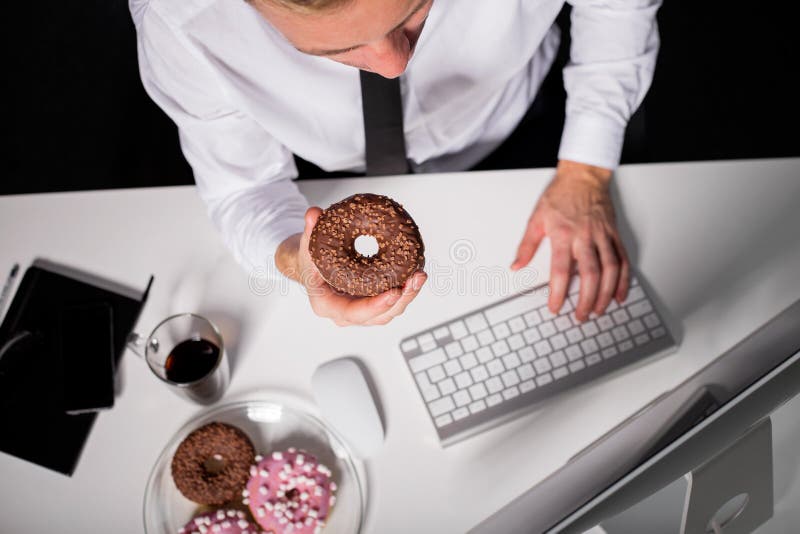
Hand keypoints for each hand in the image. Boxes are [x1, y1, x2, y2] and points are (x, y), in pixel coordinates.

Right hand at [275, 207, 426, 325]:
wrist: (313, 266)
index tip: (393, 293)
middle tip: (415, 280)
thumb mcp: (307, 245)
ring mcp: (360, 311)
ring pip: (389, 311)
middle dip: (400, 299)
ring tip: (420, 276)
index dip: (375, 306)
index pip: (353, 313)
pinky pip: (392, 302)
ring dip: (408, 295)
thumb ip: (310, 231)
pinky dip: (406, 291)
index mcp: (326, 305)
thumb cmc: (310, 261)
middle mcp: (345, 314)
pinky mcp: (372, 304)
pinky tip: (417, 274)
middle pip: (378, 315)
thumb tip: (313, 214)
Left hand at [511, 160, 629, 320]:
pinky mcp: (615, 234)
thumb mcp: (536, 219)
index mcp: (563, 234)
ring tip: (600, 310)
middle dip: (587, 299)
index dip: (559, 293)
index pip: (561, 270)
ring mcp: (603, 236)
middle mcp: (585, 236)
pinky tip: (619, 294)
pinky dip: (624, 279)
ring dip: (606, 293)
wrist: (583, 176)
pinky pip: (623, 259)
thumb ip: (526, 246)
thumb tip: (516, 266)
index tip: (555, 307)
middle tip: (581, 316)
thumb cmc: (560, 196)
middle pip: (590, 274)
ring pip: (611, 269)